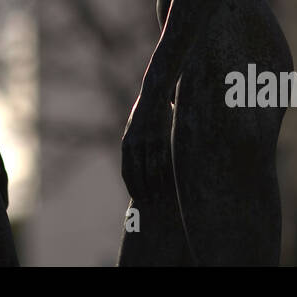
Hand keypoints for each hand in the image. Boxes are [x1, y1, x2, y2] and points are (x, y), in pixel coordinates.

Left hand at [120, 87, 172, 202]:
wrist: (154, 93)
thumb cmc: (145, 111)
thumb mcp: (134, 128)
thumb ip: (134, 144)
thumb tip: (136, 161)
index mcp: (127, 143)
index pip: (127, 171)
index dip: (132, 186)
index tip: (137, 196)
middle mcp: (135, 145)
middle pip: (138, 174)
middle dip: (143, 190)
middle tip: (149, 202)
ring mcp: (149, 142)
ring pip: (152, 171)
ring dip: (155, 186)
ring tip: (159, 198)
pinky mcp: (162, 138)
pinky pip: (163, 161)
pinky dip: (165, 174)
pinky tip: (169, 183)